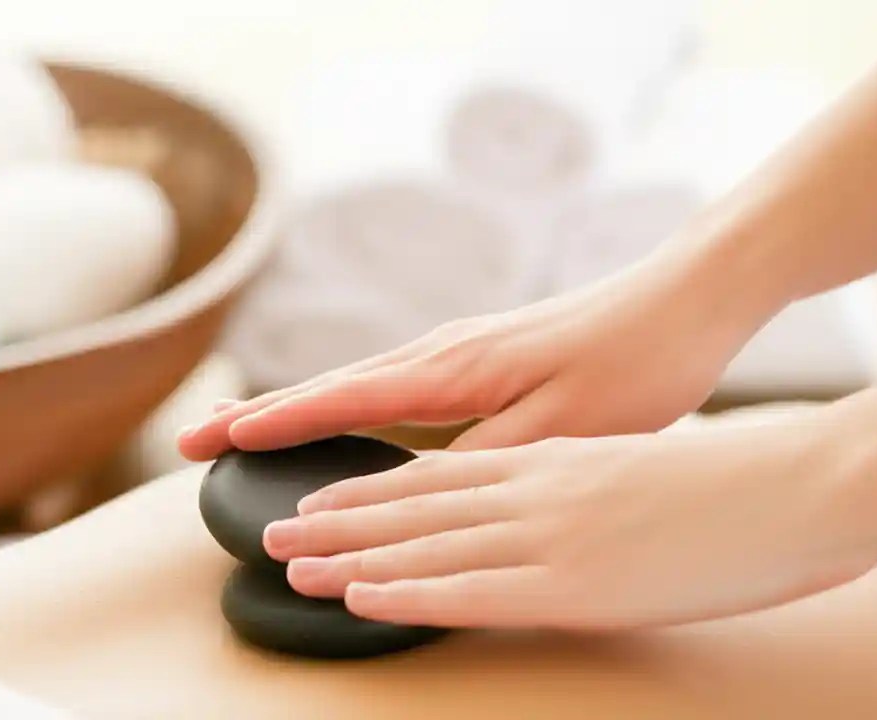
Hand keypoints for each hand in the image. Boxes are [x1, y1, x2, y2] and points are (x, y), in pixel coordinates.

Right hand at [178, 253, 781, 460]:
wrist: (685, 302)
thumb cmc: (632, 364)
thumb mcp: (560, 429)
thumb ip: (481, 457)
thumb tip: (408, 487)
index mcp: (451, 370)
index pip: (339, 401)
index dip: (272, 426)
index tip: (211, 443)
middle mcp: (441, 352)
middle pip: (328, 388)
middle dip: (255, 415)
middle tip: (191, 441)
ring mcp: (458, 350)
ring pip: (354, 385)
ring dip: (291, 410)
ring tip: (238, 431)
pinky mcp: (479, 357)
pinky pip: (389, 386)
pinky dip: (341, 406)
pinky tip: (337, 419)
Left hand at [262, 419, 876, 629]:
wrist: (794, 482)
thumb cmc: (721, 483)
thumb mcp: (626, 469)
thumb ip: (569, 485)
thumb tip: (528, 506)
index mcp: (548, 458)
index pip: (436, 472)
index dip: (369, 487)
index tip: (319, 499)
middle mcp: (531, 486)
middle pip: (410, 501)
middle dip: (333, 519)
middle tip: (271, 533)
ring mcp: (545, 530)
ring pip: (421, 541)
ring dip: (346, 555)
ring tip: (286, 563)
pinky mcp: (570, 578)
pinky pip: (467, 587)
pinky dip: (403, 590)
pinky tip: (356, 596)